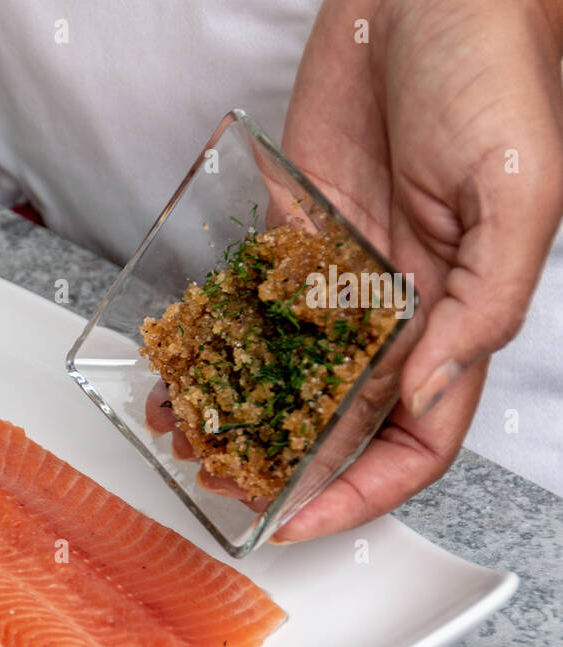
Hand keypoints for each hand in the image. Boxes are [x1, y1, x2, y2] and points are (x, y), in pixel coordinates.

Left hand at [156, 0, 562, 543]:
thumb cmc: (496, 69)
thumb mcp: (520, 192)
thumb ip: (483, 302)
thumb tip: (430, 392)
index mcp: (459, 311)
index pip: (418, 436)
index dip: (366, 490)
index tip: (301, 520)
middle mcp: (397, 305)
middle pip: (344, 416)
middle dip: (288, 461)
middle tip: (223, 482)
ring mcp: (342, 270)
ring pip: (291, 367)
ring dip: (244, 407)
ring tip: (187, 432)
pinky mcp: (294, 228)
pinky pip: (254, 298)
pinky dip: (221, 334)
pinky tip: (182, 361)